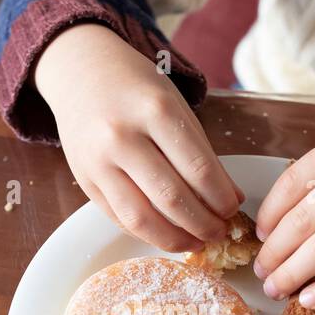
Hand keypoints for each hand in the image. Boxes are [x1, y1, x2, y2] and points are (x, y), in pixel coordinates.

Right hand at [35, 24, 243, 251]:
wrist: (81, 73)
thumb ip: (201, 152)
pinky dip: (148, 233)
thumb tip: (230, 200)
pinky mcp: (84, 180)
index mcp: (155, 110)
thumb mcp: (175, 106)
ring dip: (175, 238)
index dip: (221, 199)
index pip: (198, 169)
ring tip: (196, 241)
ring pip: (141, 218)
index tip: (233, 210)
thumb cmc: (137, 89)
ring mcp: (98, 161)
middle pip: (171, 198)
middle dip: (203, 224)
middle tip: (219, 233)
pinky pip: (119, 218)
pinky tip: (168, 234)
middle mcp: (122, 136)